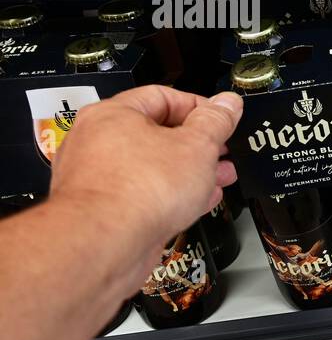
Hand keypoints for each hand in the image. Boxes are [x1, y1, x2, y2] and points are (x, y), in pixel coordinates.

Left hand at [50, 86, 243, 252]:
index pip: (163, 96)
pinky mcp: (105, 210)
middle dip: (197, 145)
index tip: (221, 118)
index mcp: (113, 113)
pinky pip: (143, 194)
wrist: (107, 243)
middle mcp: (97, 142)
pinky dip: (170, 195)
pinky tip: (194, 202)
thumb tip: (227, 104)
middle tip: (220, 151)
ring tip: (216, 179)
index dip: (199, 106)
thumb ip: (216, 122)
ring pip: (151, 167)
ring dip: (188, 172)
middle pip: (157, 133)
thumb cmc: (136, 191)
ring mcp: (98, 179)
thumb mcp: (197, 146)